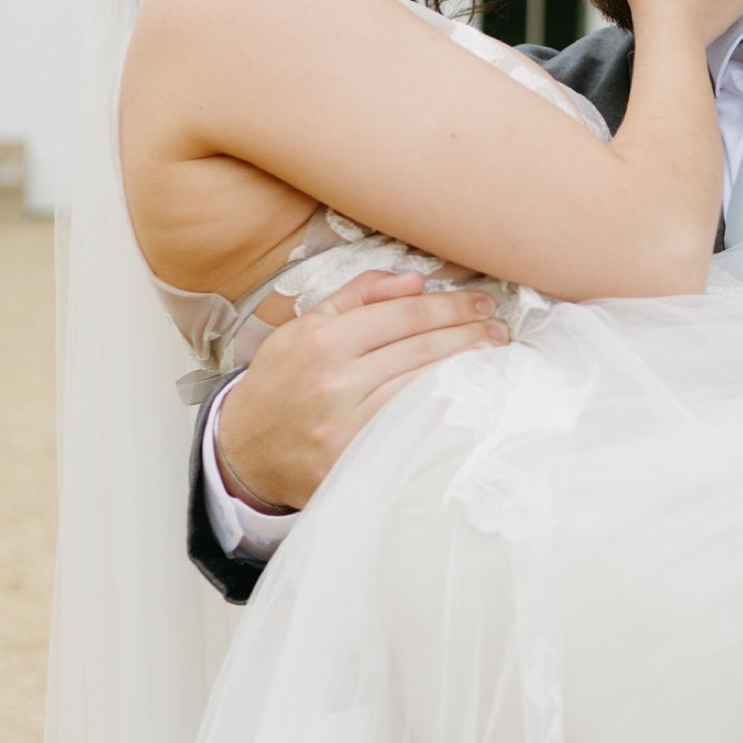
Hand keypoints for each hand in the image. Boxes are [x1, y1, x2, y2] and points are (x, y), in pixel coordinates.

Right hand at [214, 271, 508, 510]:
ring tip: (493, 356)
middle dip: (468, 335)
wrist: (243, 450)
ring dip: (466, 369)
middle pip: (420, 350)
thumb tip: (414, 280)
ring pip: (422, 388)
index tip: (479, 303)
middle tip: (499, 329)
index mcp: (321, 342)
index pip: (402, 316)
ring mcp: (346, 427)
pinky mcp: (355, 462)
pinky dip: (444, 409)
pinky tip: (467, 396)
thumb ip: (356, 298)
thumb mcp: (303, 328)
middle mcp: (334, 383)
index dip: (449, 307)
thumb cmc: (280, 383)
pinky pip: (412, 429)